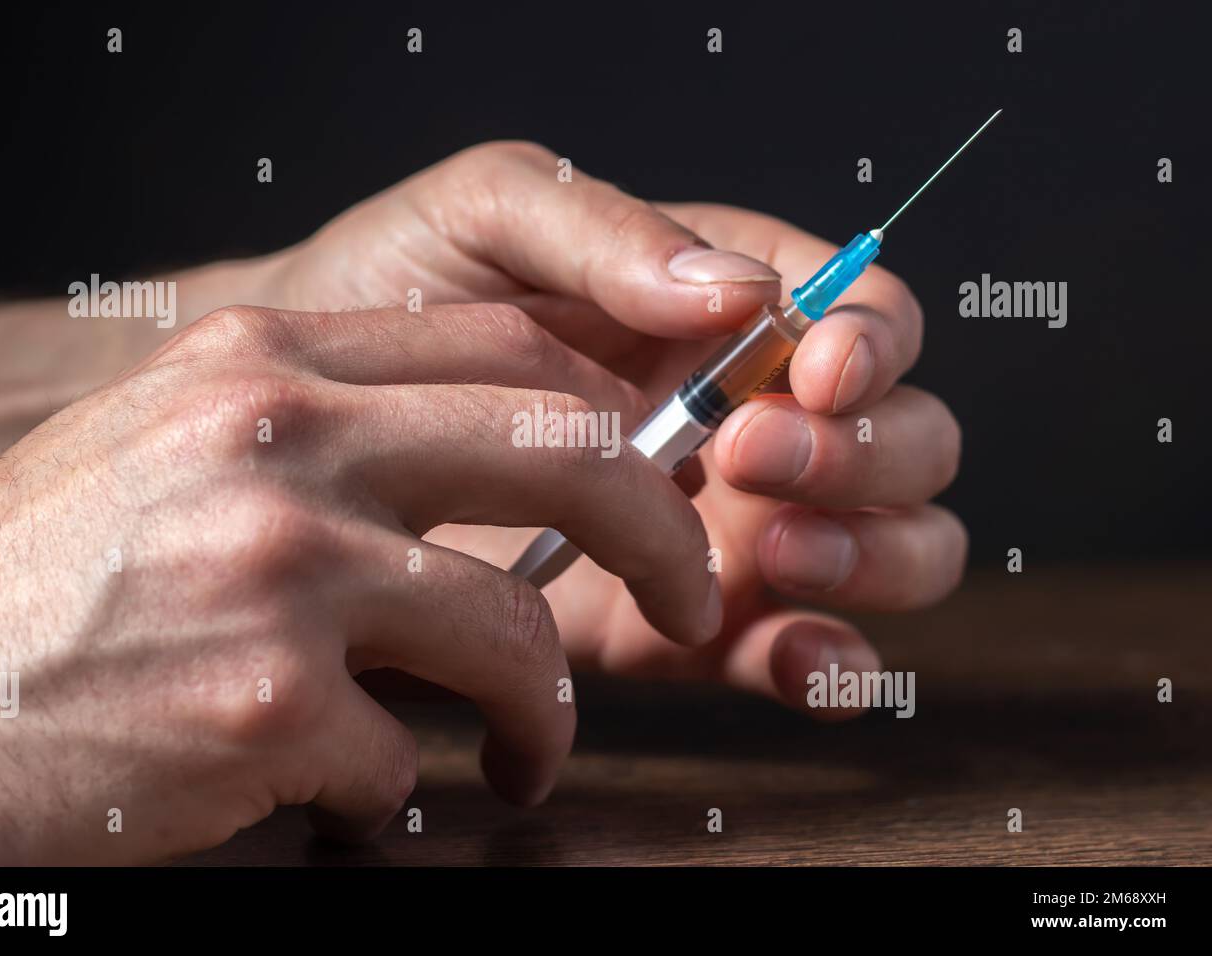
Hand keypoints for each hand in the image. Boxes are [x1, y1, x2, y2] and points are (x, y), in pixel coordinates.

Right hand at [0, 302, 721, 862]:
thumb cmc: (51, 573)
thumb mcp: (181, 438)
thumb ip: (330, 428)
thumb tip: (498, 467)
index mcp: (267, 357)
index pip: (511, 350)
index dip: (615, 422)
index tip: (650, 488)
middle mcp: (278, 438)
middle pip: (569, 453)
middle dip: (664, 540)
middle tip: (691, 601)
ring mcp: (275, 567)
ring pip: (516, 633)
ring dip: (541, 712)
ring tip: (521, 751)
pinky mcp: (263, 704)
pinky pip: (403, 762)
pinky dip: (395, 795)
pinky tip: (346, 797)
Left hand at [251, 142, 966, 713]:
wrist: (305, 426)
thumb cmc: (395, 292)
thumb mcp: (490, 216)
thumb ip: (608, 231)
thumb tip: (740, 291)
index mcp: (727, 308)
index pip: (862, 314)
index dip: (868, 342)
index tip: (808, 369)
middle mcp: (752, 414)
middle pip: (906, 438)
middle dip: (860, 454)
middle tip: (747, 456)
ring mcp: (731, 524)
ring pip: (892, 546)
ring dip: (868, 555)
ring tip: (770, 548)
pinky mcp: (687, 620)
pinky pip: (798, 647)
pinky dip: (827, 662)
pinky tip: (797, 658)